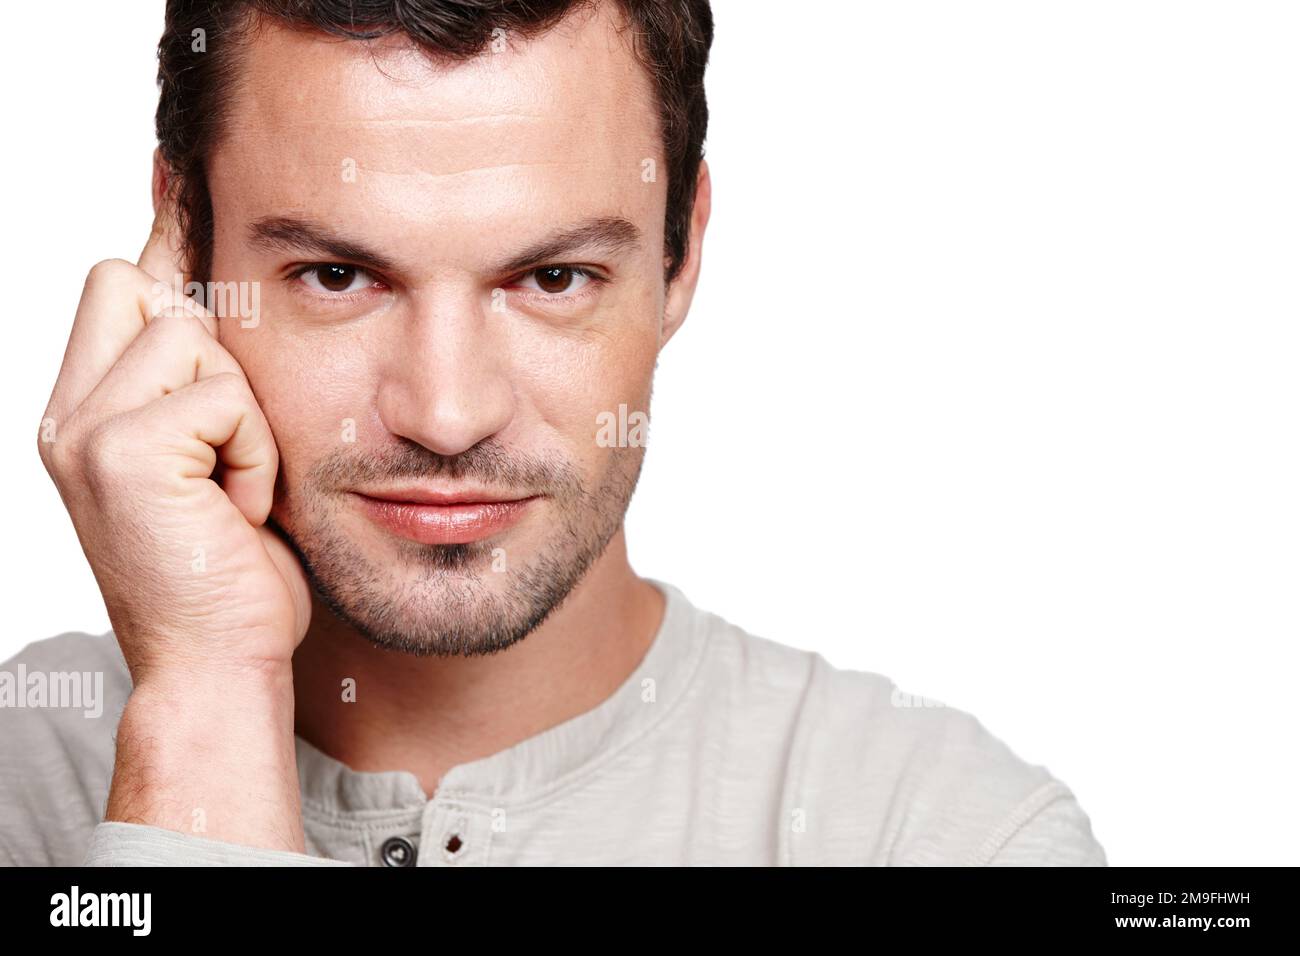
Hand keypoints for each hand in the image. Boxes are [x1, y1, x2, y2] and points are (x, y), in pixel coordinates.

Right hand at [37, 193, 310, 683]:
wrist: (221, 666)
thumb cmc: (237, 573)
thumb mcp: (223, 463)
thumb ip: (208, 386)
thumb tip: (223, 297)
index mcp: (86, 411)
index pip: (119, 285)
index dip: (162, 236)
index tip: (183, 172)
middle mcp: (66, 412)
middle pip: (136, 281)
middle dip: (206, 341)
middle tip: (230, 434)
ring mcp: (83, 430)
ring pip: (192, 335)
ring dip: (243, 410)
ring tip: (236, 485)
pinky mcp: (119, 452)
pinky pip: (223, 394)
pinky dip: (252, 448)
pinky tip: (238, 506)